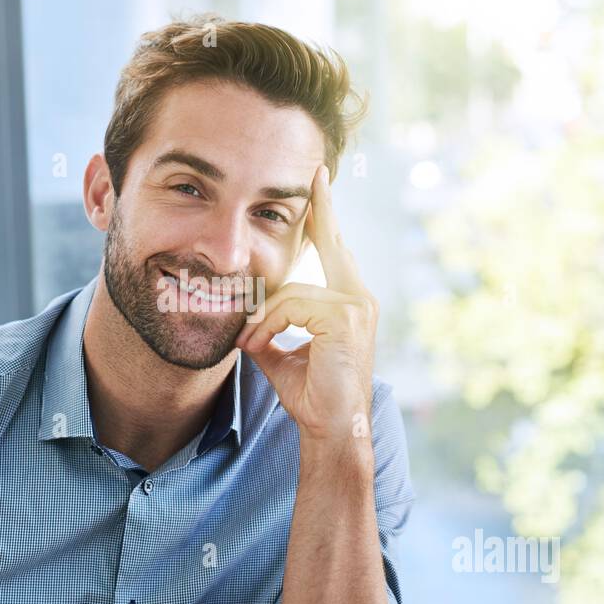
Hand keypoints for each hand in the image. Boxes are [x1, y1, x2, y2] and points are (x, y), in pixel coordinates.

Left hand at [234, 164, 378, 444]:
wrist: (332, 430)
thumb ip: (268, 328)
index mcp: (348, 301)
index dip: (324, 219)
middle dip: (322, 207)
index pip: (334, 250)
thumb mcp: (280, 354)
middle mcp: (359, 297)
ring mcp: (357, 306)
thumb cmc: (312, 397)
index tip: (316, 188)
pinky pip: (293, 305)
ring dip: (264, 316)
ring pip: (293, 289)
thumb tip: (244, 319)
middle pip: (333, 243)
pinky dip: (270, 324)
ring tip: (252, 342)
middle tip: (316, 173)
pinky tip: (260, 345)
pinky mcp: (346, 317)